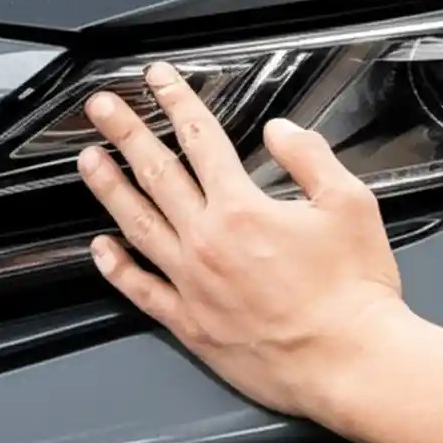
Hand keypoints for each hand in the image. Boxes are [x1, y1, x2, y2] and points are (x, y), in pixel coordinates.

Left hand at [77, 61, 404, 417]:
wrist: (351, 363)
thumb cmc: (354, 293)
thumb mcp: (350, 204)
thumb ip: (310, 158)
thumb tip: (281, 131)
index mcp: (242, 209)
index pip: (200, 138)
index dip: (177, 101)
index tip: (159, 79)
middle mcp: (207, 242)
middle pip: (156, 172)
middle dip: (125, 132)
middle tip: (101, 107)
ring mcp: (192, 284)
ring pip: (137, 224)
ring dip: (108, 188)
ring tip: (88, 161)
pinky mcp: (190, 324)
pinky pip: (141, 290)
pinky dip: (116, 267)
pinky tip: (101, 249)